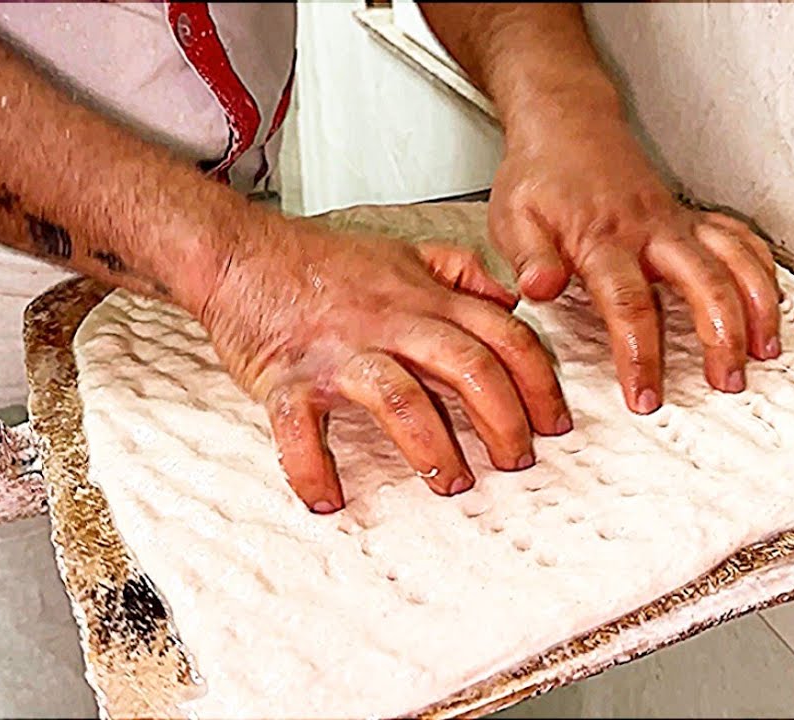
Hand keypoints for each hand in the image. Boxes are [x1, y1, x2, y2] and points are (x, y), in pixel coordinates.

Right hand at [190, 225, 569, 512]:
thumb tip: (510, 301)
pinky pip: (301, 430)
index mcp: (422, 298)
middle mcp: (389, 323)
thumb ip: (459, 272)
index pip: (502, 335)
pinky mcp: (287, 379)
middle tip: (517, 462)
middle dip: (503, 421)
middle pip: (467, 368)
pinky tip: (329, 500)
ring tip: (450, 484)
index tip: (555, 422)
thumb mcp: (401, 250)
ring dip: (432, 450)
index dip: (538, 381)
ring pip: (400, 399)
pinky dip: (313, 469)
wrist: (238, 254)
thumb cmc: (318, 261)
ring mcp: (339, 353)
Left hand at [490, 120, 780, 413]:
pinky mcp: (692, 217)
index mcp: (604, 240)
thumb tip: (540, 288)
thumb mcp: (513, 218)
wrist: (565, 125)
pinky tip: (772, 304)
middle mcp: (651, 230)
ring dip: (757, 306)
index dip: (642, 355)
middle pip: (704, 282)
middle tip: (727, 382)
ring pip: (735, 259)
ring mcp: (678, 222)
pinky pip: (740, 239)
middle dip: (722, 336)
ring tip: (766, 351)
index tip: (646, 397)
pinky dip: (763, 269)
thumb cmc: (540, 178)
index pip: (629, 304)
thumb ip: (528, 257)